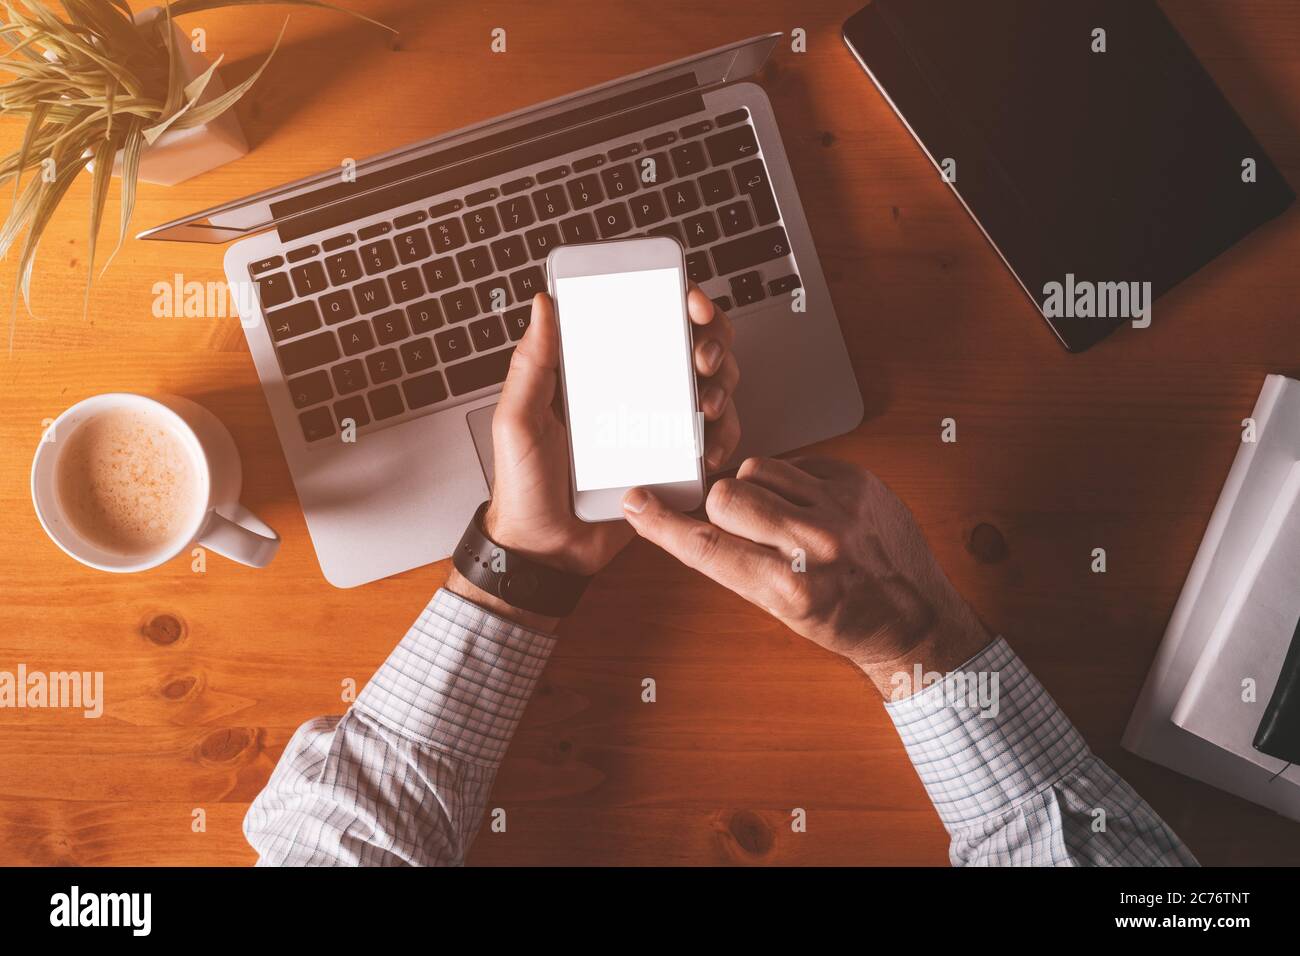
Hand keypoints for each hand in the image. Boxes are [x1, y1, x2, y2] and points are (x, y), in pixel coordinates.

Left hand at [447, 288, 739, 626]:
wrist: (546, 552)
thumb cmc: (524, 488)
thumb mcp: (518, 420)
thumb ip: (531, 363)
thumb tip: (543, 306)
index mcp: (597, 372)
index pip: (643, 319)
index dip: (676, 302)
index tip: (690, 302)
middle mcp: (632, 393)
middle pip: (690, 347)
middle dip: (712, 342)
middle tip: (702, 360)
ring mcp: (657, 428)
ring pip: (712, 388)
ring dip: (724, 386)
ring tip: (707, 404)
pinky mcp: (674, 464)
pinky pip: (713, 441)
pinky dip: (722, 438)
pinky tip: (709, 448)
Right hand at [621, 457, 990, 693]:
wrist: (917, 618)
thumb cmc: (845, 621)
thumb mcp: (782, 609)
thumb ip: (737, 562)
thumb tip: (691, 520)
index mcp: (790, 589)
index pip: (707, 547)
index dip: (663, 524)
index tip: (637, 504)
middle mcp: (816, 546)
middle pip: (727, 495)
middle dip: (722, 507)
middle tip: (743, 527)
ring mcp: (841, 509)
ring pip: (758, 469)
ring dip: (756, 489)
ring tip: (780, 517)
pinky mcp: (858, 481)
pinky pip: (797, 462)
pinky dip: (792, 482)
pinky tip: (811, 508)